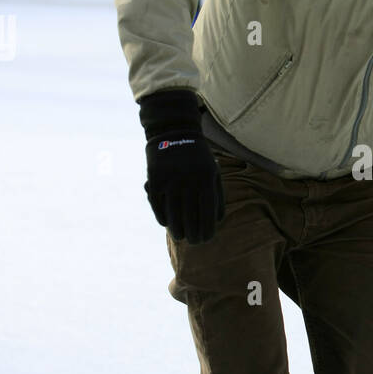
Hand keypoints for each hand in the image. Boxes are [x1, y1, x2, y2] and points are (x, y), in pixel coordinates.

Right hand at [138, 90, 224, 242]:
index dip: (207, 229)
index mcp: (206, 179)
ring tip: (181, 237)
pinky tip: (167, 224)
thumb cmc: (199, 157)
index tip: (207, 239)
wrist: (174, 131)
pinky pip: (158, 205)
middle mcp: (188, 181)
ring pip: (173, 214)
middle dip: (193, 234)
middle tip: (194, 242)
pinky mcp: (155, 180)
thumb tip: (217, 222)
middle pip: (190, 217)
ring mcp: (170, 181)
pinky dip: (162, 217)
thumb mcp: (213, 171)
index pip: (208, 213)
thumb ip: (217, 195)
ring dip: (177, 229)